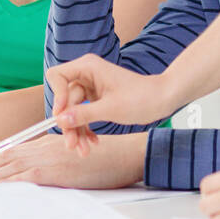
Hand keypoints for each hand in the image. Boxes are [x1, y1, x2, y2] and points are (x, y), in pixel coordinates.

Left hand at [0, 132, 146, 187]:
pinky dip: (2, 181)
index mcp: (49, 142)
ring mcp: (47, 158)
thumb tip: (46, 171)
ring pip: (9, 166)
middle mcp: (44, 147)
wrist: (125, 154)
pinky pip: (20, 177)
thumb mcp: (77, 155)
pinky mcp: (52, 171)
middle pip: (7, 156)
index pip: (16, 150)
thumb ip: (58, 160)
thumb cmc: (108, 158)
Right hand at [47, 53, 175, 153]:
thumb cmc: (141, 98)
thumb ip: (84, 114)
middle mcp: (87, 75)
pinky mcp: (97, 99)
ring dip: (78, 131)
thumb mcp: (111, 109)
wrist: (163, 99)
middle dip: (69, 124)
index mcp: (89, 67)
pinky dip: (87, 128)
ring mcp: (92, 87)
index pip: (57, 77)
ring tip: (84, 151)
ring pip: (74, 111)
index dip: (56, 97)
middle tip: (72, 145)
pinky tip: (93, 142)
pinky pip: (84, 114)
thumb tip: (61, 120)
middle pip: (65, 100)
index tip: (62, 117)